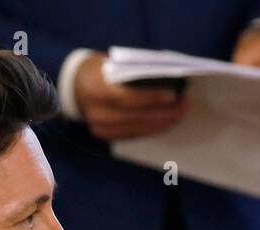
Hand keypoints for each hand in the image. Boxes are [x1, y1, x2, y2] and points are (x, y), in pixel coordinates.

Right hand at [74, 53, 188, 140]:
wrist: (76, 85)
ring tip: (179, 114)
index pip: (128, 98)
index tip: (174, 96)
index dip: (152, 99)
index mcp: (96, 90)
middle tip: (184, 106)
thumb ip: (135, 73)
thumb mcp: (113, 64)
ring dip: (161, 123)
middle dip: (163, 113)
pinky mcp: (105, 136)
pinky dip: (151, 128)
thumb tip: (168, 81)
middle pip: (136, 117)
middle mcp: (97, 113)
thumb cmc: (101, 70)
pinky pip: (133, 135)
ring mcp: (100, 128)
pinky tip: (165, 122)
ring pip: (137, 129)